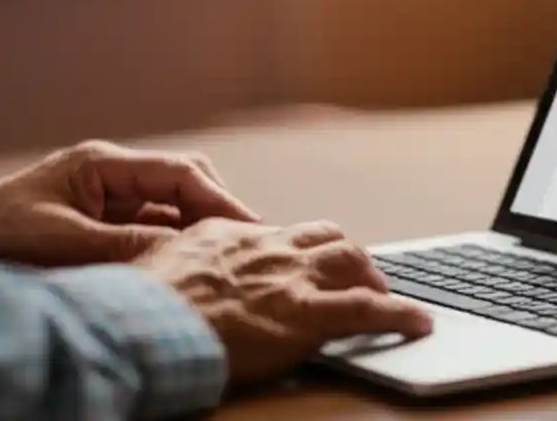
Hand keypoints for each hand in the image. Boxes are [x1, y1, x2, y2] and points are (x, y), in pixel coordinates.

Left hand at [0, 140, 259, 265]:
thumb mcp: (62, 241)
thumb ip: (123, 243)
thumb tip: (181, 252)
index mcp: (105, 163)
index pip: (180, 172)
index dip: (219, 199)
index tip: (247, 227)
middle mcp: (116, 173)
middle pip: (187, 181)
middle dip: (218, 209)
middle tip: (248, 242)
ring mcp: (113, 195)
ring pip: (176, 204)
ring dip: (201, 227)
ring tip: (229, 255)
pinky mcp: (108, 219)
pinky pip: (156, 224)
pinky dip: (178, 240)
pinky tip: (194, 262)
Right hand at [135, 218, 432, 383]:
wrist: (144, 324)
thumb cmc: (137, 307)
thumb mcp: (151, 269)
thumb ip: (176, 266)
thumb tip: (167, 275)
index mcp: (229, 235)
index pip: (277, 234)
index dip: (297, 250)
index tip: (302, 263)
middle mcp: (267, 246)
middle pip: (324, 237)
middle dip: (346, 255)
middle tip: (358, 276)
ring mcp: (291, 277)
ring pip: (352, 259)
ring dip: (373, 277)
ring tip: (387, 296)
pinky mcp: (307, 313)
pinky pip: (368, 309)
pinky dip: (401, 314)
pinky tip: (419, 322)